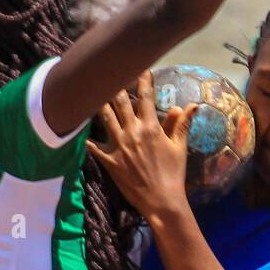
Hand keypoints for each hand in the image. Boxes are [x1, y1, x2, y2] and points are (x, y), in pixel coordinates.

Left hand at [86, 70, 197, 223]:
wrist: (161, 201)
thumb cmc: (173, 174)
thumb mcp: (179, 148)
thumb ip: (181, 124)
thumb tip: (192, 105)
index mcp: (151, 127)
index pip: (145, 97)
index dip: (142, 80)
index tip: (141, 68)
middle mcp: (132, 132)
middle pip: (120, 102)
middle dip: (115, 84)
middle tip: (108, 71)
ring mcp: (118, 146)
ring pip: (105, 117)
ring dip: (99, 102)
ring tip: (91, 89)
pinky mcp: (109, 160)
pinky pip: (93, 145)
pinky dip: (86, 136)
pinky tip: (77, 126)